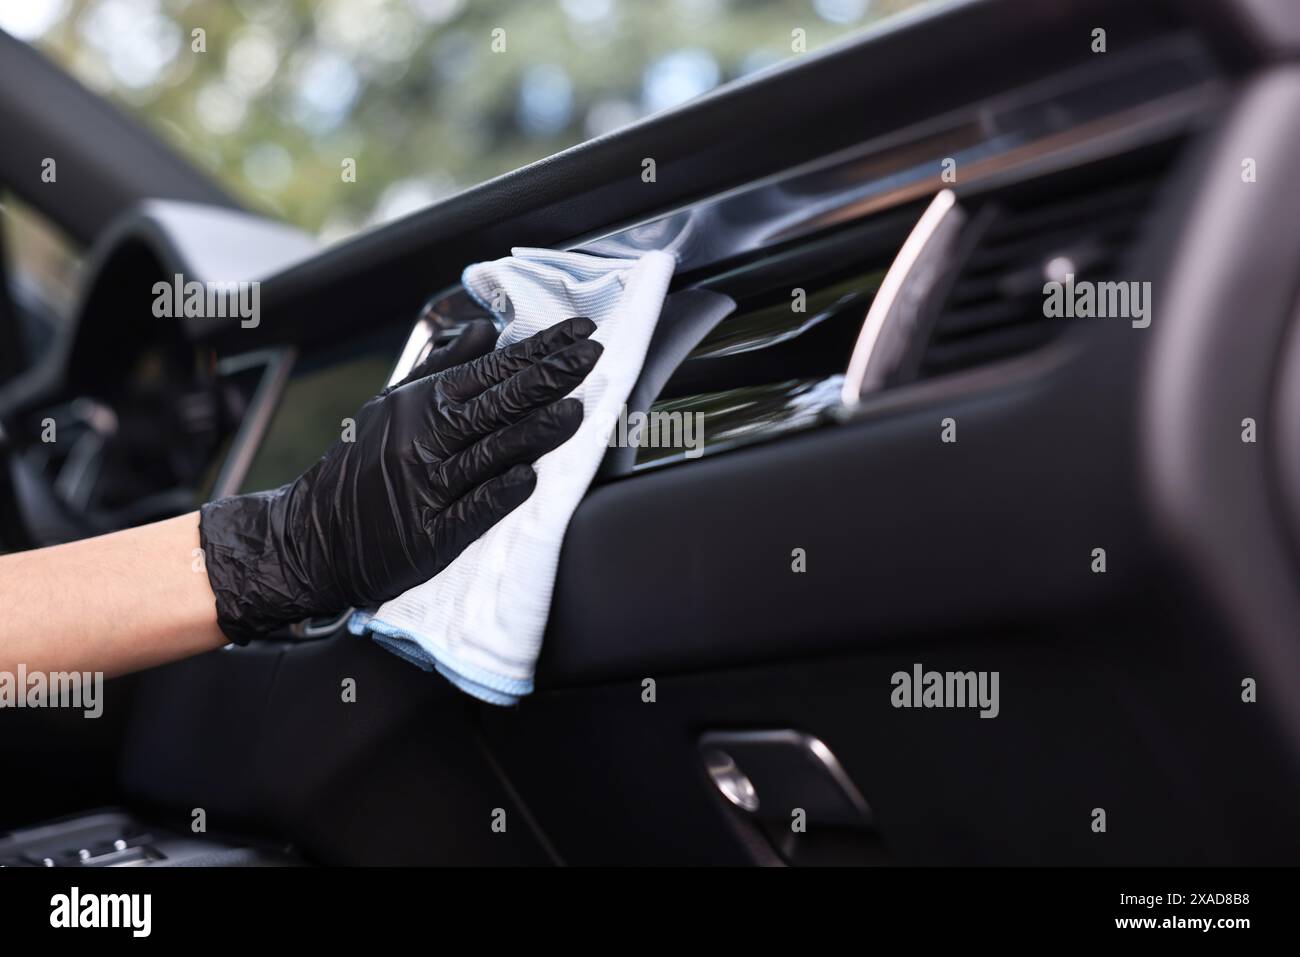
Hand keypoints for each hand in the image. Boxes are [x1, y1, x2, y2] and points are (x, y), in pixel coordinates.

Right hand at [198, 317, 600, 643]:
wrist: (313, 537)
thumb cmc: (360, 468)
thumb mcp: (391, 407)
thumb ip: (442, 370)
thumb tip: (485, 330)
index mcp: (419, 404)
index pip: (491, 370)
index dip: (539, 349)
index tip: (580, 331)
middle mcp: (422, 440)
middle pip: (496, 404)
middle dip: (548, 378)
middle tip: (592, 356)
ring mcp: (427, 487)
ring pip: (489, 452)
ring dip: (535, 431)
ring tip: (576, 411)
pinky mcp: (428, 535)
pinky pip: (470, 510)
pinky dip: (499, 493)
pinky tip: (529, 478)